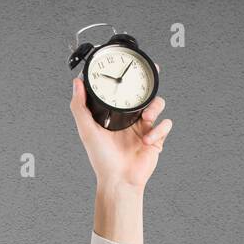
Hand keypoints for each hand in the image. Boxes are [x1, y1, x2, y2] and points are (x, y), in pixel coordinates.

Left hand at [70, 75, 170, 190]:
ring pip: (158, 105)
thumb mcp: (87, 130)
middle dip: (151, 83)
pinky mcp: (156, 138)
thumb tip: (76, 83)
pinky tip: (147, 140)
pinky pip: (166, 125)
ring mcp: (145, 128)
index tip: (133, 64)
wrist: (119, 180)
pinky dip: (159, 130)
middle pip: (145, 93)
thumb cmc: (102, 159)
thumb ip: (79, 107)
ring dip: (154, 108)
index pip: (124, 91)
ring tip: (145, 120)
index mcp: (116, 115)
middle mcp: (131, 119)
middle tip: (153, 73)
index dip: (130, 77)